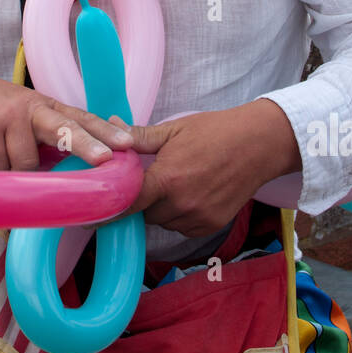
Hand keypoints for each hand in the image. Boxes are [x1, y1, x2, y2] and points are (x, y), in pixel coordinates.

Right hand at [0, 54, 133, 171]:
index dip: (106, 132)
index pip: (83, 118)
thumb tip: (73, 175)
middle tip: (105, 159)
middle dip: (87, 145)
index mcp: (50, 107)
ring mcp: (10, 117)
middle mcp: (34, 109)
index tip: (127, 144)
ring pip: (26, 162)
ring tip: (4, 161)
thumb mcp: (27, 116)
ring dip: (17, 172)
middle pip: (65, 129)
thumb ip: (49, 138)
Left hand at [123, 100, 301, 238]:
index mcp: (167, 179)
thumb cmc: (215, 131)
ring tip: (177, 183)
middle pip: (146, 213)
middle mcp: (181, 203)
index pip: (128, 203)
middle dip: (144, 200)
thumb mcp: (174, 129)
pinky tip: (192, 193)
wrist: (259, 144)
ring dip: (162, 209)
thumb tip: (111, 125)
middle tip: (152, 179)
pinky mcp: (212, 225)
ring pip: (165, 222)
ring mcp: (199, 217)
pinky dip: (181, 216)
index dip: (109, 210)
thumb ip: (140, 136)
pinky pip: (184, 227)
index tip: (92, 216)